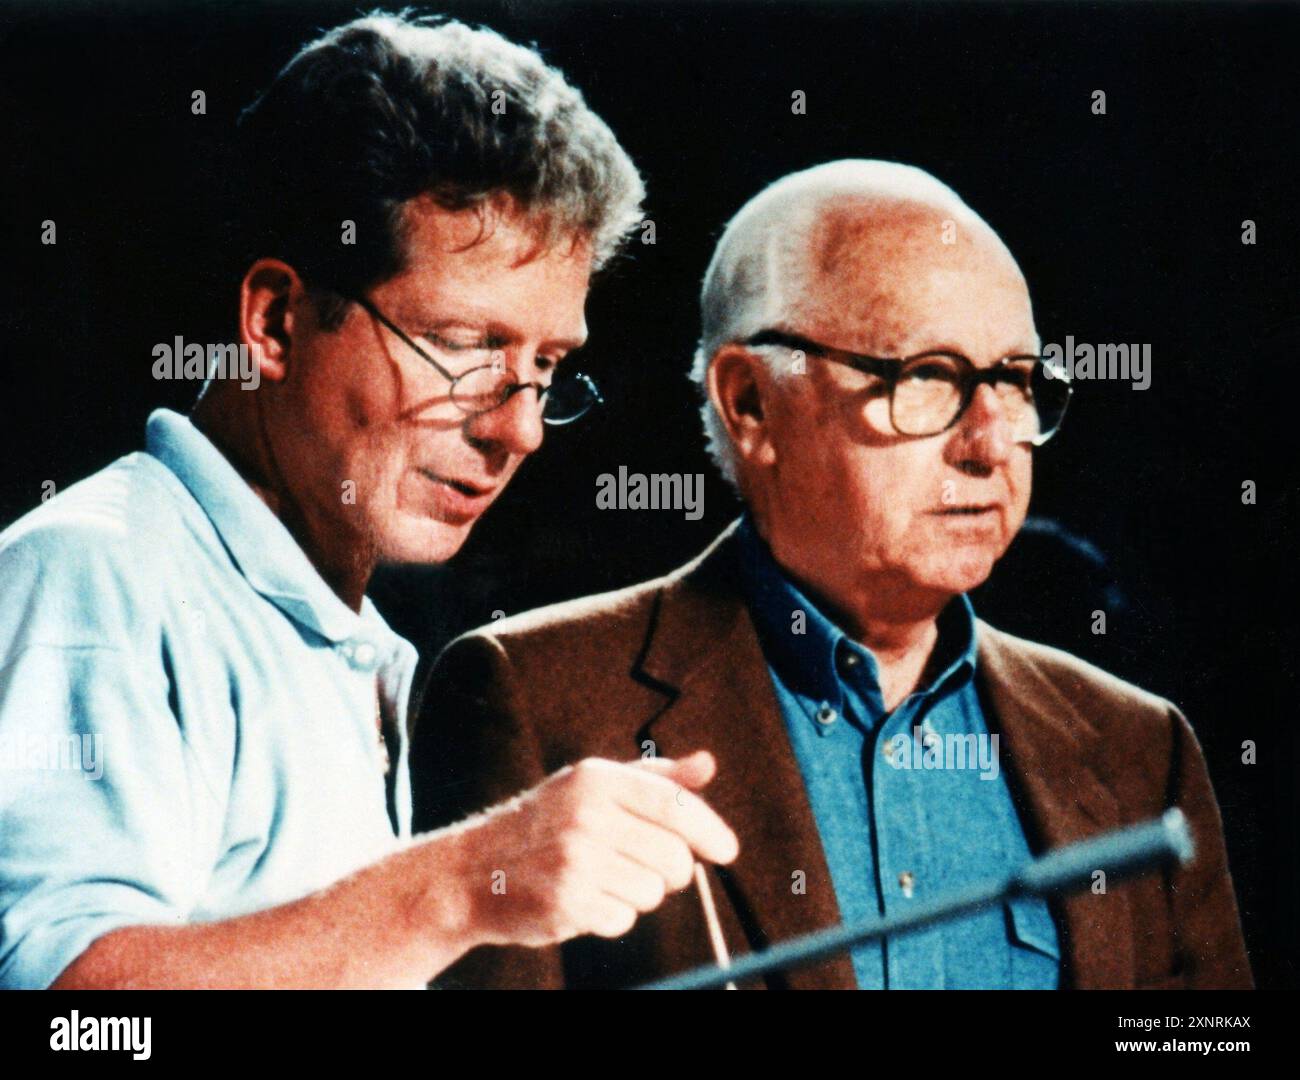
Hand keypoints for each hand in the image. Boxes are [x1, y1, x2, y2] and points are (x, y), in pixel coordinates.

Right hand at [453, 751, 738, 946]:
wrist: (471, 871)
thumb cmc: (546, 825)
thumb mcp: (593, 786)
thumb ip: (655, 778)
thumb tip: (708, 763)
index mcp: (596, 778)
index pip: (675, 805)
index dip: (711, 830)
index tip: (727, 851)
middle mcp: (585, 814)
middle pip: (674, 857)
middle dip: (671, 871)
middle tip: (643, 867)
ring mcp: (574, 859)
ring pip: (653, 892)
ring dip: (638, 895)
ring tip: (601, 880)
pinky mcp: (565, 902)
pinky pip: (623, 920)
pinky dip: (611, 916)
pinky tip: (582, 899)